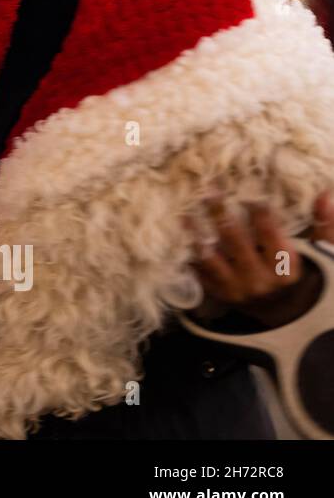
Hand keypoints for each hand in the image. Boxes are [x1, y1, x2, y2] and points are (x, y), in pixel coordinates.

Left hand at [188, 191, 333, 327]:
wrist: (284, 310)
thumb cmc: (298, 272)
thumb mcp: (320, 254)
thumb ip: (325, 225)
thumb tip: (324, 194)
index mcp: (285, 267)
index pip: (269, 234)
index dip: (258, 211)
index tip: (247, 187)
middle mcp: (259, 278)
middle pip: (235, 241)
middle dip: (220, 213)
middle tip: (208, 190)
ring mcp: (236, 287)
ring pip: (211, 258)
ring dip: (196, 234)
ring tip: (185, 212)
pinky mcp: (219, 294)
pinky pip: (199, 273)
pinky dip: (189, 255)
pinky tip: (177, 237)